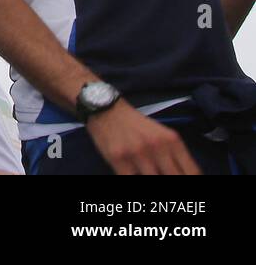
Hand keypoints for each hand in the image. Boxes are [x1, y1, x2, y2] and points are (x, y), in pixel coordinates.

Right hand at [85, 100, 200, 173]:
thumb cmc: (135, 123)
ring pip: (153, 181)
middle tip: (163, 176)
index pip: (192, 172)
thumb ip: (174, 153)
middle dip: (174, 184)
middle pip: (174, 179)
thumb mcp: (160, 133)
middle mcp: (157, 147)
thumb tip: (182, 175)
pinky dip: (133, 179)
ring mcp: (137, 154)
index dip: (192, 182)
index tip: (190, 189)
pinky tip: (133, 174)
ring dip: (151, 179)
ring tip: (148, 174)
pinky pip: (131, 180)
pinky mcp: (118, 159)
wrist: (106, 108)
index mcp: (172, 140)